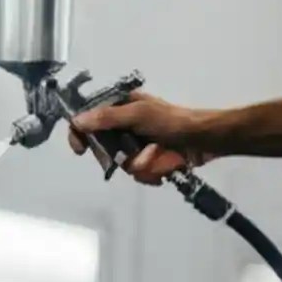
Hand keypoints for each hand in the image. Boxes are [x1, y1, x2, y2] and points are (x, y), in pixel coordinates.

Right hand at [68, 91, 214, 184]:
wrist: (204, 140)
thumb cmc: (172, 121)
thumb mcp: (138, 114)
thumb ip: (107, 118)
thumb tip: (77, 121)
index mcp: (121, 107)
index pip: (89, 119)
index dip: (80, 134)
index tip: (81, 150)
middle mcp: (125, 126)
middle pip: (103, 147)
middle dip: (118, 155)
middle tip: (130, 155)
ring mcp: (136, 145)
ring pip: (121, 164)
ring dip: (139, 165)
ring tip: (157, 156)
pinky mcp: (148, 161)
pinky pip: (137, 174)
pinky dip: (150, 173)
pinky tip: (164, 167)